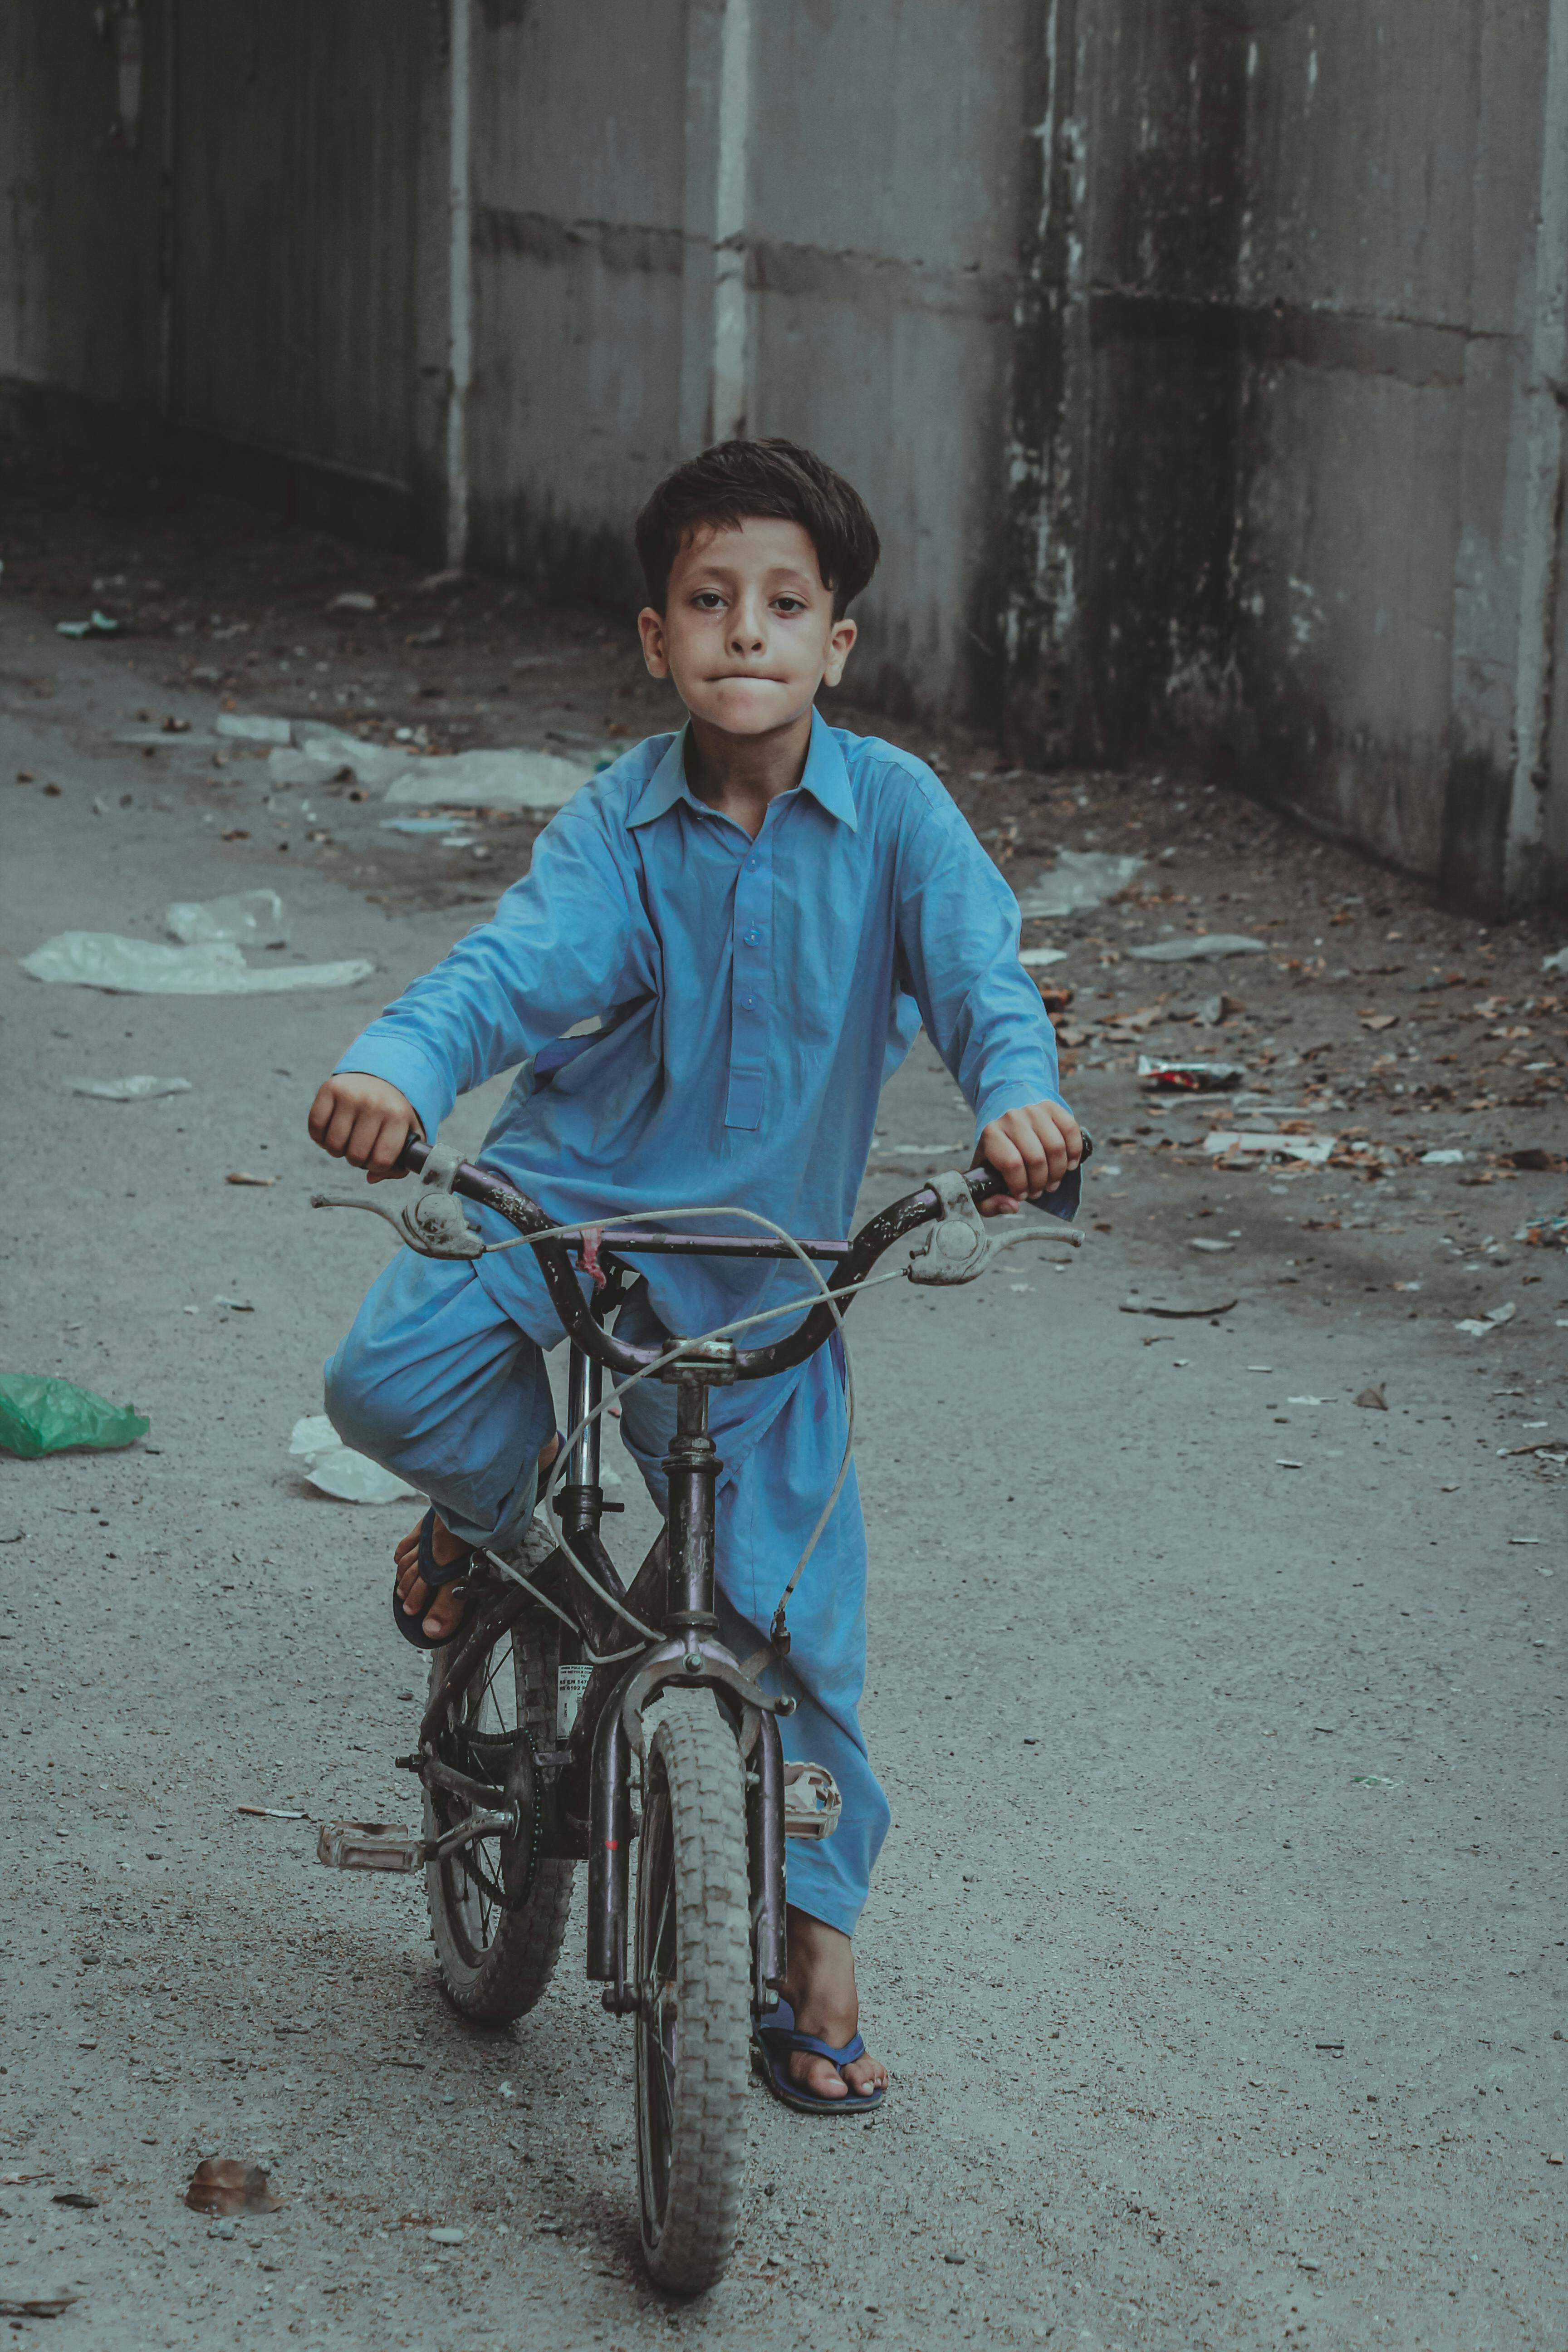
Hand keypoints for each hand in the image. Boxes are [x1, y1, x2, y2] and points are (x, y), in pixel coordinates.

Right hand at [307, 1073, 420, 1183]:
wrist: (382, 1075)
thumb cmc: (394, 1111)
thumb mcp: (409, 1133)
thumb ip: (400, 1162)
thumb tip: (372, 1177)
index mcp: (398, 1116)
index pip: (381, 1161)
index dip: (376, 1167)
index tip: (376, 1158)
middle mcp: (374, 1104)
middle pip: (355, 1156)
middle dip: (356, 1159)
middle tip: (360, 1148)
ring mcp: (351, 1095)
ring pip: (333, 1145)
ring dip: (337, 1150)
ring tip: (346, 1140)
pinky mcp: (330, 1088)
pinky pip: (315, 1127)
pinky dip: (320, 1137)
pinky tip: (330, 1132)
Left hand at [972, 1101, 1081, 1216]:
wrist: (1006, 1121)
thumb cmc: (998, 1156)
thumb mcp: (984, 1180)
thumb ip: (989, 1203)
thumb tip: (1013, 1206)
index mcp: (991, 1134)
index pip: (1012, 1164)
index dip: (1021, 1186)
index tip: (1022, 1195)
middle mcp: (1011, 1118)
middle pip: (1036, 1159)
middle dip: (1040, 1183)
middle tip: (1039, 1190)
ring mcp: (1033, 1111)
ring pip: (1056, 1147)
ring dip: (1058, 1172)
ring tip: (1051, 1181)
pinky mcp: (1052, 1107)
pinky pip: (1071, 1130)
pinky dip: (1074, 1152)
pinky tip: (1069, 1165)